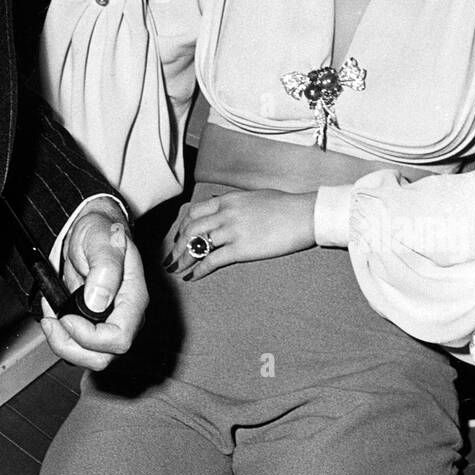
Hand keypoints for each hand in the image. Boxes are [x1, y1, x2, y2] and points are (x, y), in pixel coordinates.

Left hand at [41, 205, 146, 370]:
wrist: (93, 228)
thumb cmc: (101, 231)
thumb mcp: (102, 241)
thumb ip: (105, 269)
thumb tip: (98, 302)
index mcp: (134, 299)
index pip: (120, 338)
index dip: (90, 337)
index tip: (67, 318)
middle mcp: (125, 316)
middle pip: (104, 356)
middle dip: (71, 345)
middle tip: (51, 321)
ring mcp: (110, 323)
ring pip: (90, 357)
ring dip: (63, 343)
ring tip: (49, 316)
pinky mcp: (95, 326)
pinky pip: (79, 346)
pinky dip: (60, 337)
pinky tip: (53, 315)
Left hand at [163, 189, 315, 281]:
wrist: (304, 214)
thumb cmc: (285, 205)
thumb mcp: (254, 197)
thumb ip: (235, 203)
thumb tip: (223, 207)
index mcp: (227, 200)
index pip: (194, 212)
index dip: (182, 227)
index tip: (178, 237)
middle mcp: (225, 214)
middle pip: (190, 230)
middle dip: (177, 245)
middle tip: (170, 258)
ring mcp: (232, 231)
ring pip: (196, 245)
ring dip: (183, 259)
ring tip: (176, 269)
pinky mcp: (241, 249)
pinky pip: (211, 260)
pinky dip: (198, 270)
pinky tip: (192, 277)